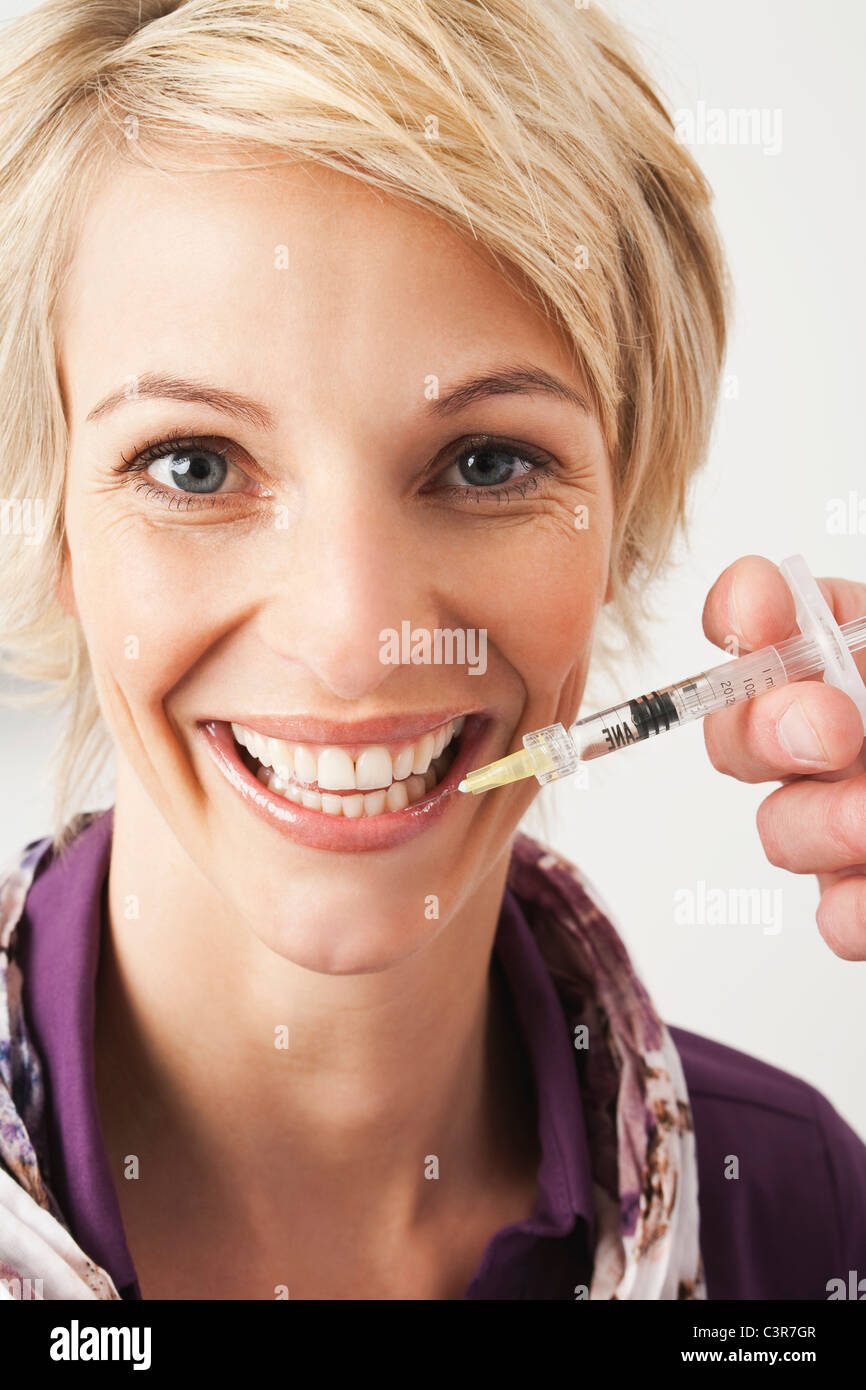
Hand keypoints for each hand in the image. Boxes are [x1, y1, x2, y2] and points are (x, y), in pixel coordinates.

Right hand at [701, 554, 865, 959]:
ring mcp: (852, 819)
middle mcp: (845, 730)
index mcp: (863, 653)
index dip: (749, 612)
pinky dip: (849, 914)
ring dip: (818, 826)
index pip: (771, 615)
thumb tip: (766, 599)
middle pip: (744, 728)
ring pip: (781, 827)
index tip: (759, 619)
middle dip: (767, 731)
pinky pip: (835, 915)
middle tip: (829, 735)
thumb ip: (853, 636)